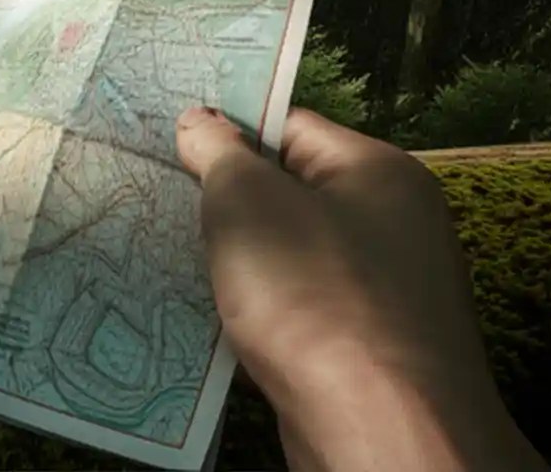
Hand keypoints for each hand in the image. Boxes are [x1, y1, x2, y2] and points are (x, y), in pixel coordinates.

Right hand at [176, 107, 546, 471]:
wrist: (380, 429)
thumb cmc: (314, 298)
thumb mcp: (249, 204)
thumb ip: (220, 154)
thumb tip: (199, 121)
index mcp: (378, 171)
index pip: (291, 126)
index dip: (227, 129)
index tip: (167, 139)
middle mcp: (393, 223)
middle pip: (291, 191)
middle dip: (224, 197)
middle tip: (156, 195)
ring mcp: (383, 290)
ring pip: (289, 256)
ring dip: (235, 260)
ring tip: (166, 253)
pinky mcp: (365, 349)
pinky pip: (297, 310)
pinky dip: (255, 310)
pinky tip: (209, 317)